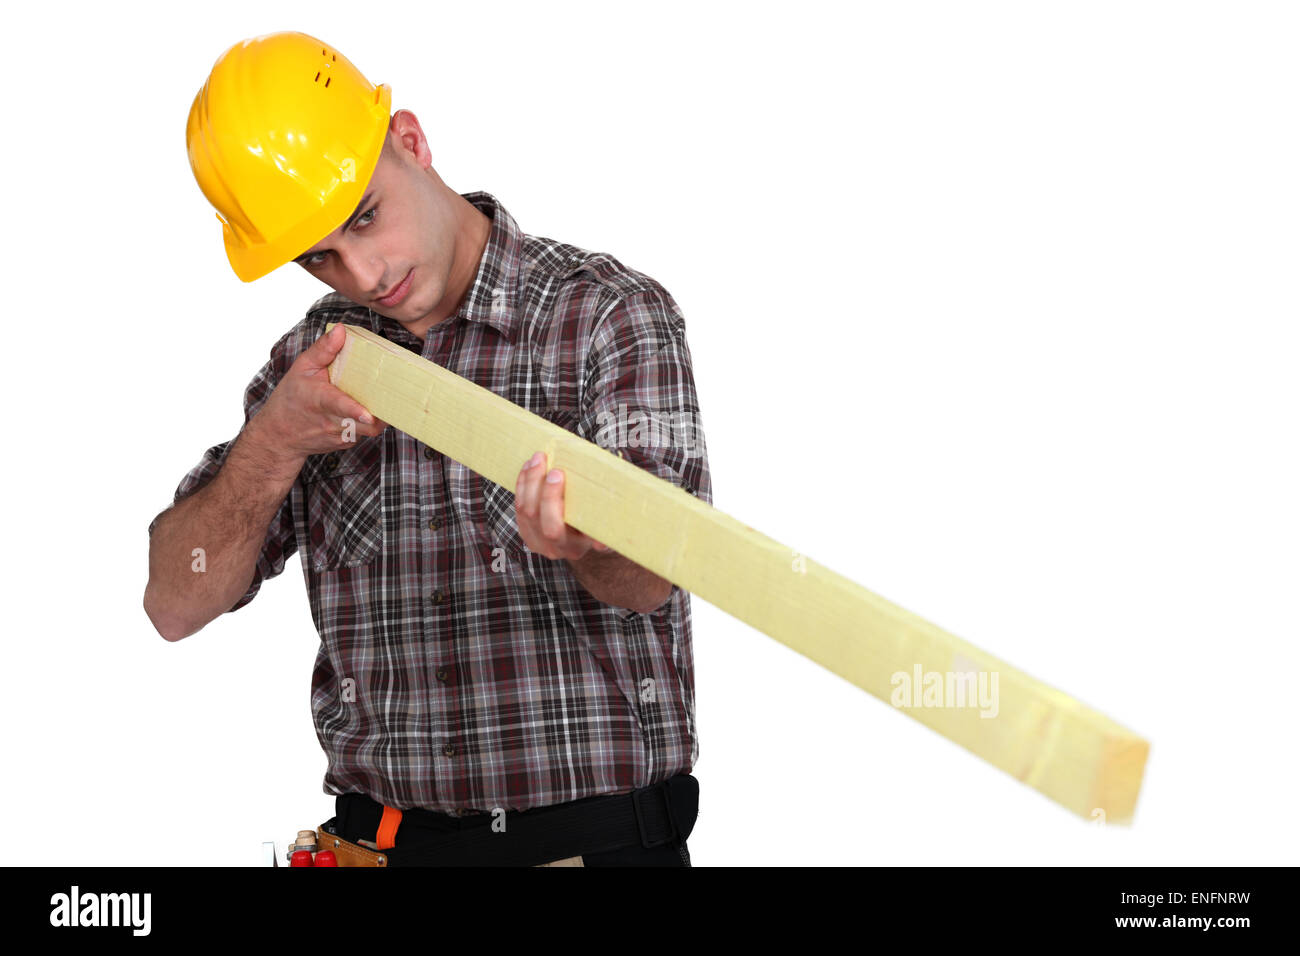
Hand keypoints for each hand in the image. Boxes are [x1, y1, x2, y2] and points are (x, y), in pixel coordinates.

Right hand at [254, 324, 388, 458]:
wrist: (279, 435)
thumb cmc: (291, 398)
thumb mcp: (302, 368)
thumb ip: (323, 349)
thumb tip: (342, 330)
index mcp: (320, 399)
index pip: (339, 406)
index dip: (355, 410)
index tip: (368, 413)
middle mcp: (331, 422)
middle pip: (365, 424)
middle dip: (381, 414)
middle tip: (393, 397)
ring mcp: (339, 436)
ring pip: (368, 430)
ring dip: (378, 417)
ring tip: (382, 400)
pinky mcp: (345, 443)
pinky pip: (363, 433)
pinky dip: (367, 422)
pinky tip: (366, 409)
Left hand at [514, 451, 612, 559]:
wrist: (588, 543)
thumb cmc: (602, 529)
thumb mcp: (608, 530)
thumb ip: (607, 530)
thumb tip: (604, 535)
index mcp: (573, 548)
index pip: (553, 528)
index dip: (550, 500)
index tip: (558, 473)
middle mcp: (552, 548)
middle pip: (535, 516)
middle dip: (538, 485)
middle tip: (548, 462)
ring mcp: (536, 541)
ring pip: (524, 509)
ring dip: (529, 480)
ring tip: (538, 459)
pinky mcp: (526, 532)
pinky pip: (518, 507)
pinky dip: (522, 484)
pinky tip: (529, 467)